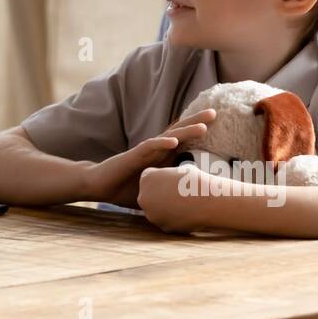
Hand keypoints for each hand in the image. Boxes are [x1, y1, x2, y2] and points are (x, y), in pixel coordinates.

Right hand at [80, 109, 214, 207]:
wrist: (100, 185)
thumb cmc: (127, 188)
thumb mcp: (155, 190)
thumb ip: (171, 192)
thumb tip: (192, 206)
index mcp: (162, 156)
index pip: (183, 140)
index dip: (199, 132)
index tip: (218, 124)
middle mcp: (155, 150)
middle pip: (179, 131)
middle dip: (197, 122)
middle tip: (215, 112)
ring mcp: (144, 151)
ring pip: (168, 137)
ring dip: (185, 131)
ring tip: (202, 126)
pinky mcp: (132, 156)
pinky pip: (149, 147)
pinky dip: (161, 144)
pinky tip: (173, 141)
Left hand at [136, 164, 204, 232]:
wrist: (208, 200)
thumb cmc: (195, 181)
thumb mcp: (178, 169)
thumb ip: (168, 175)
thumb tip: (169, 178)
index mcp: (146, 178)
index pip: (149, 178)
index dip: (163, 178)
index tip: (174, 181)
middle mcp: (144, 197)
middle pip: (149, 196)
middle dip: (160, 195)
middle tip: (177, 193)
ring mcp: (152, 214)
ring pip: (157, 211)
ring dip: (166, 208)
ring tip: (184, 203)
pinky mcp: (162, 226)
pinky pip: (167, 222)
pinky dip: (175, 219)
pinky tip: (186, 213)